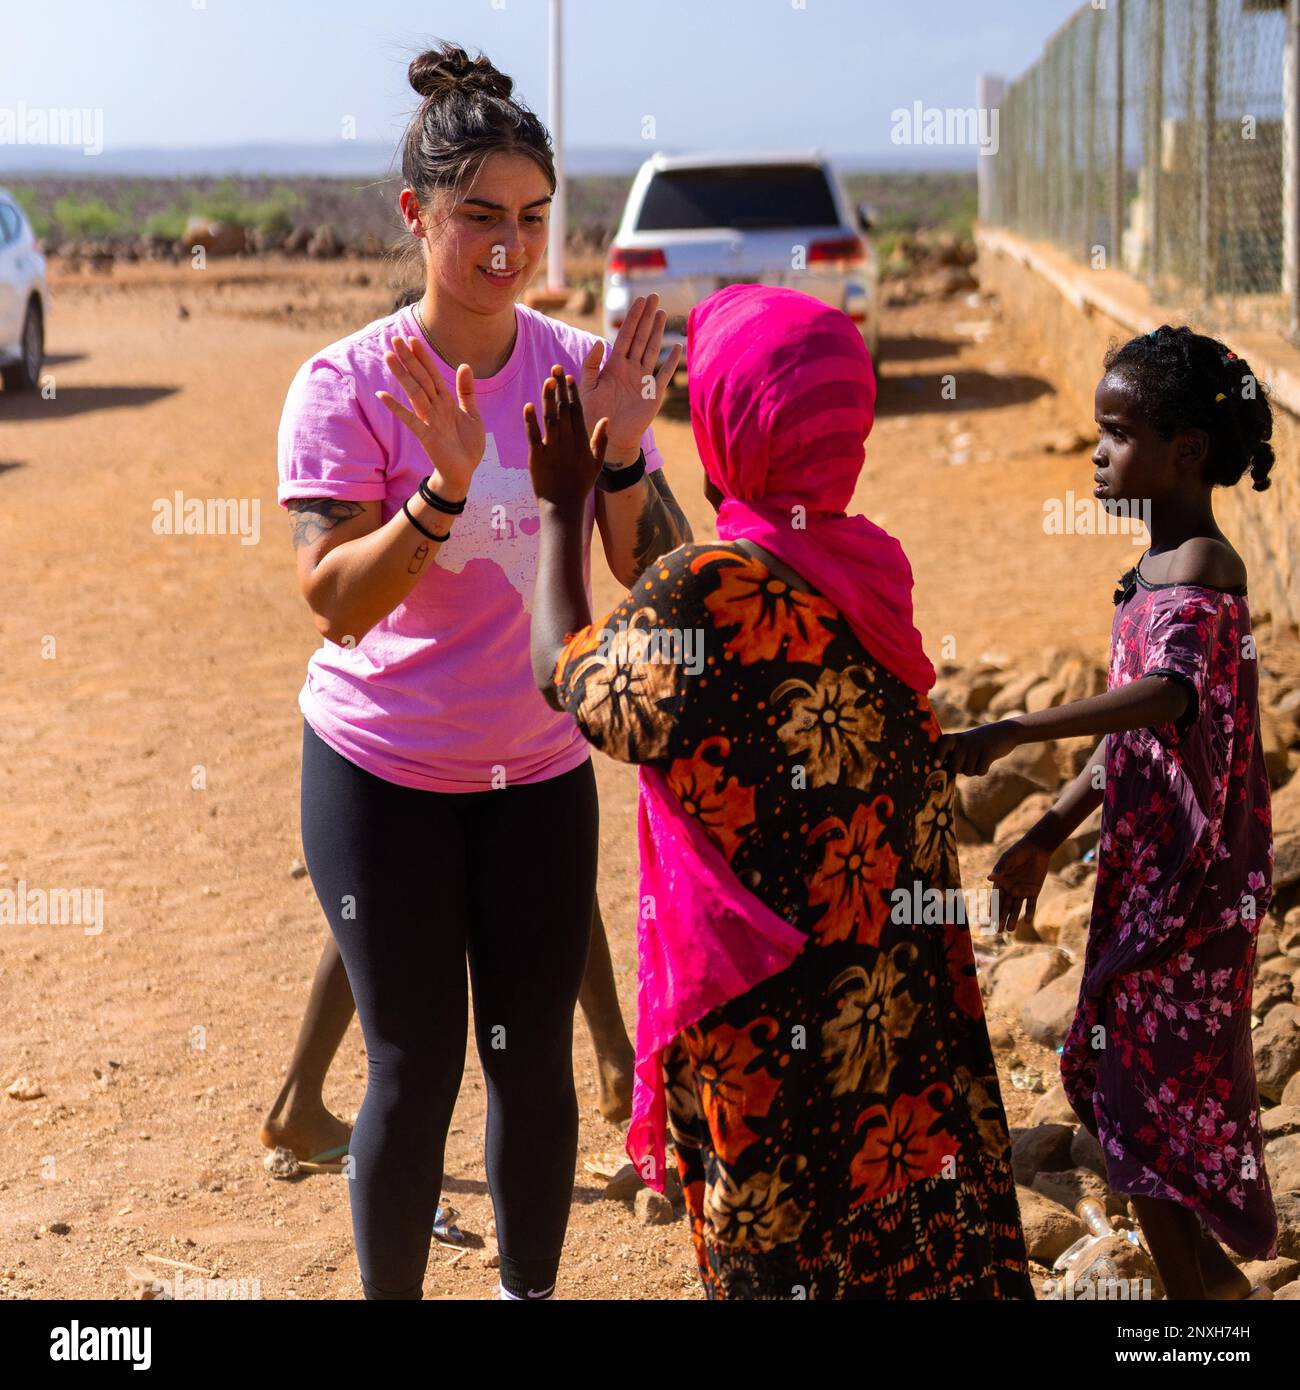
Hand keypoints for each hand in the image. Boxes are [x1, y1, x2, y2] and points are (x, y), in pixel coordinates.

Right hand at [376, 336, 484, 496]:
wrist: (464, 472)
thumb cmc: (467, 444)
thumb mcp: (472, 414)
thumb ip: (466, 391)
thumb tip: (464, 365)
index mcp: (446, 401)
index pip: (432, 374)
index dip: (423, 357)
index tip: (413, 340)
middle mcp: (435, 407)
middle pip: (420, 379)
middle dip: (409, 359)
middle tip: (394, 339)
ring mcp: (429, 421)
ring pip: (414, 393)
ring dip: (402, 375)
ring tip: (388, 357)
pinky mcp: (426, 436)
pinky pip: (410, 419)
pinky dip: (397, 408)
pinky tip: (382, 395)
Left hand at [524, 366, 608, 509]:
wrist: (562, 506)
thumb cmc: (579, 485)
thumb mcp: (596, 463)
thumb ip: (601, 440)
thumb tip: (606, 419)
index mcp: (582, 441)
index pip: (577, 411)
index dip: (572, 392)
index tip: (568, 376)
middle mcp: (568, 442)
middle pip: (564, 409)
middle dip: (560, 387)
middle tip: (555, 367)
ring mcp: (553, 449)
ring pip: (551, 419)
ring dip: (549, 398)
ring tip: (547, 380)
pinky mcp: (537, 457)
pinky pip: (534, 436)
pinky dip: (531, 421)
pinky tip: (529, 405)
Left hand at [577, 294, 681, 454]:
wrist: (609, 437)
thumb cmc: (594, 414)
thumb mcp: (586, 388)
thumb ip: (590, 365)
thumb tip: (598, 341)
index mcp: (614, 365)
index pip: (625, 335)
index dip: (633, 317)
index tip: (639, 300)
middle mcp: (630, 368)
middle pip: (641, 337)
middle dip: (646, 317)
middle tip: (653, 296)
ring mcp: (643, 379)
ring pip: (652, 350)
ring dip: (657, 332)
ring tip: (662, 312)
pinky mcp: (654, 393)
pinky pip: (664, 374)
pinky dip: (671, 361)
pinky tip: (676, 345)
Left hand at [936, 720, 1021, 776]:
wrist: (1005, 731)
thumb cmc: (979, 742)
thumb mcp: (964, 742)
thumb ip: (953, 753)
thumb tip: (942, 770)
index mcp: (955, 738)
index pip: (942, 744)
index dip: (938, 755)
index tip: (935, 765)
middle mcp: (963, 741)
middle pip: (954, 767)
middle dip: (960, 770)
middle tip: (968, 761)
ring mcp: (975, 747)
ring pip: (967, 772)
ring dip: (973, 770)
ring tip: (978, 758)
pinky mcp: (988, 752)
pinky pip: (980, 771)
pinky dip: (983, 770)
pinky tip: (987, 760)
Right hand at [988, 834, 1053, 936]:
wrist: (1036, 848)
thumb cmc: (1018, 852)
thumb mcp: (1008, 860)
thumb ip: (1000, 870)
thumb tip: (988, 878)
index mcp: (1001, 882)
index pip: (996, 898)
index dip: (993, 908)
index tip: (990, 919)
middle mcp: (1010, 888)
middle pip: (1005, 906)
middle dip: (1001, 918)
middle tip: (999, 931)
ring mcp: (1022, 891)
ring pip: (1016, 908)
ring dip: (1013, 918)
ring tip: (1010, 930)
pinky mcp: (1034, 891)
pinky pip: (1030, 904)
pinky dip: (1029, 912)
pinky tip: (1026, 921)